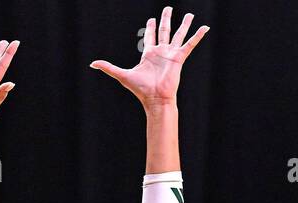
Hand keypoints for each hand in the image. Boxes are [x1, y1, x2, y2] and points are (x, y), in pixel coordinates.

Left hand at [91, 7, 208, 106]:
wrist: (155, 98)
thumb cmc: (140, 89)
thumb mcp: (121, 75)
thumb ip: (108, 67)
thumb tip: (92, 63)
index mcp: (149, 54)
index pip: (151, 37)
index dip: (151, 27)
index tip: (152, 19)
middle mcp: (161, 52)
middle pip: (165, 31)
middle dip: (166, 19)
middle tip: (168, 8)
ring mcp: (171, 54)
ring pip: (178, 35)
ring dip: (184, 24)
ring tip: (190, 14)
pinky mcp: (179, 58)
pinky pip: (190, 44)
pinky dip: (198, 36)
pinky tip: (205, 28)